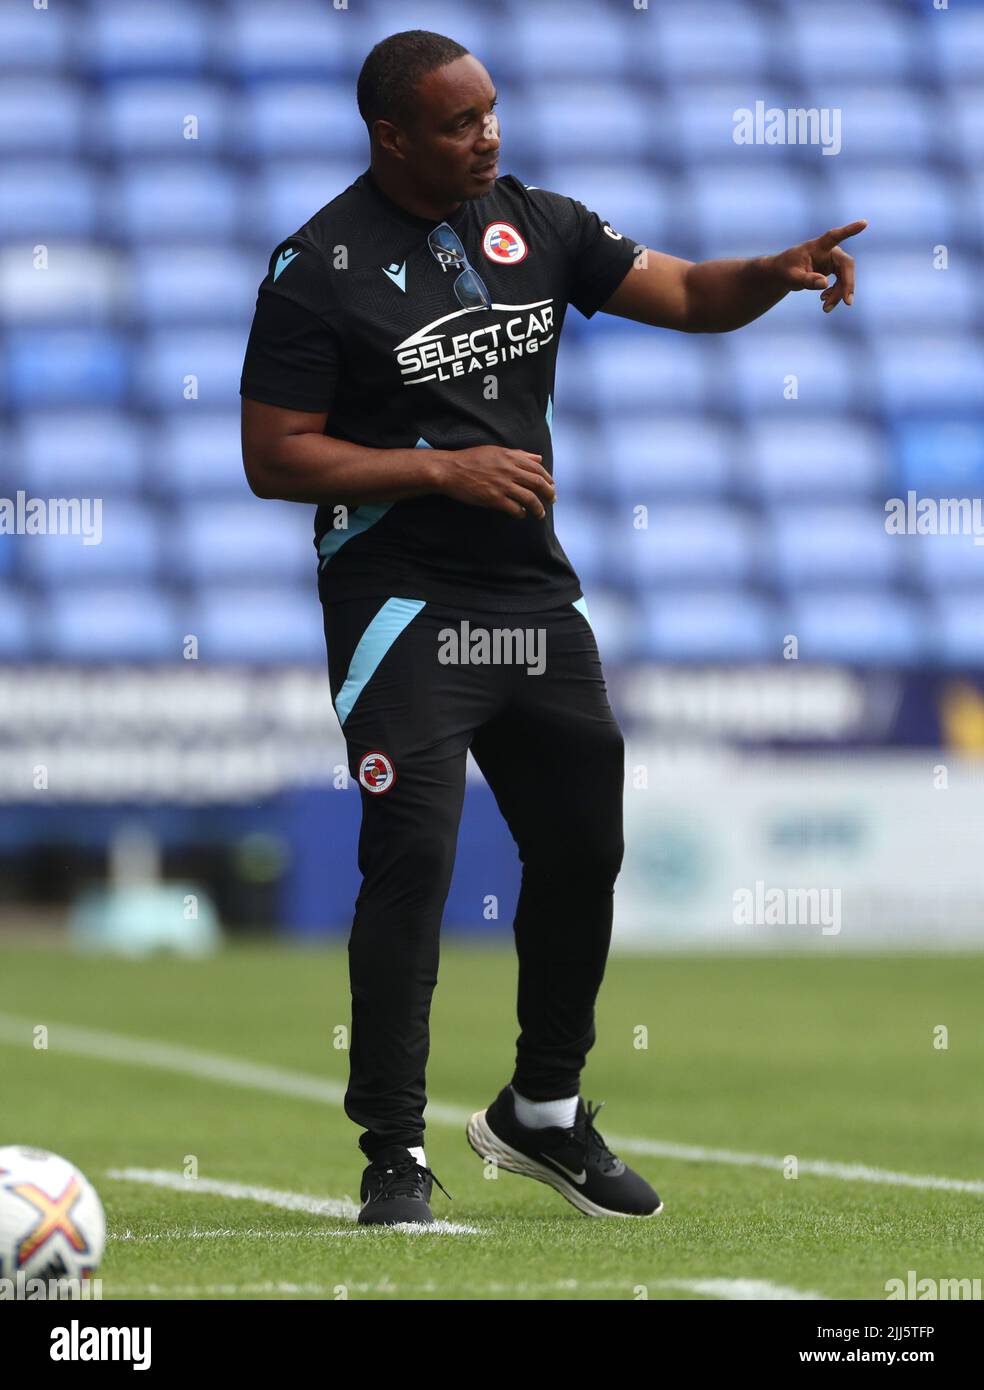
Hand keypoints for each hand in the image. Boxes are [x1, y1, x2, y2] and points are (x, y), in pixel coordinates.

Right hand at [439, 446, 556, 518]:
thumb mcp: (496, 451)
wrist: (450, 470)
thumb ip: (518, 455)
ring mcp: (502, 485)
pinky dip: (521, 513)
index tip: (551, 486)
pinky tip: (521, 514)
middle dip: (548, 493)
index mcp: (510, 457)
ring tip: (540, 513)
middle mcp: (509, 470)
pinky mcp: (493, 499)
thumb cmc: (471, 459)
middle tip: (552, 500)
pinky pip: (514, 508)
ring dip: (538, 508)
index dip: (547, 479)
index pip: (537, 469)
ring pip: (529, 498)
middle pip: (537, 483)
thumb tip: (538, 459)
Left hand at [767, 220, 867, 312]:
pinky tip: (825, 301)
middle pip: (846, 265)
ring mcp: (833, 260)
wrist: (783, 274)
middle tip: (847, 302)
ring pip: (845, 277)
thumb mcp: (791, 277)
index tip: (864, 223)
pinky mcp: (834, 269)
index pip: (835, 236)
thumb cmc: (785, 271)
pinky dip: (836, 294)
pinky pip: (841, 283)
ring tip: (825, 308)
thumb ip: (806, 280)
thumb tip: (824, 283)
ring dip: (839, 293)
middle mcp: (829, 251)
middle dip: (847, 284)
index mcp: (817, 246)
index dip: (849, 230)